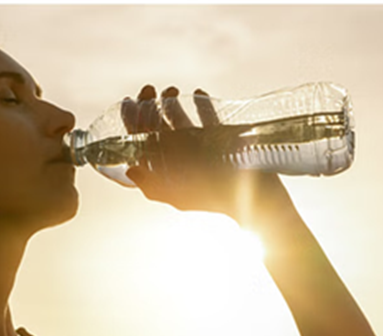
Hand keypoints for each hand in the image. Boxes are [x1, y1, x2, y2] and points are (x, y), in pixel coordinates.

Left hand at [122, 85, 279, 221]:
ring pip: (180, 119)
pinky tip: (197, 94)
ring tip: (171, 91)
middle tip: (150, 89)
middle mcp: (179, 156)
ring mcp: (200, 146)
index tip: (129, 101)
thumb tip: (130, 169)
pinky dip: (202, 104)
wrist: (253, 197)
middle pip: (157, 126)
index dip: (132, 121)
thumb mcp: (178, 195)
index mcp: (165, 168)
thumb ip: (152, 185)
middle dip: (150, 105)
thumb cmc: (213, 199)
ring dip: (172, 102)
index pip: (141, 141)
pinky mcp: (221, 138)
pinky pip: (209, 117)